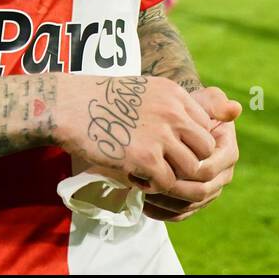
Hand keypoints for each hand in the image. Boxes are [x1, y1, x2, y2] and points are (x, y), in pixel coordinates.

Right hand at [53, 75, 216, 195]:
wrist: (71, 106)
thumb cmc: (104, 100)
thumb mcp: (147, 90)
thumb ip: (173, 106)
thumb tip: (195, 125)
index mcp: (175, 95)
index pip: (207, 126)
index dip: (193, 143)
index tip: (175, 149)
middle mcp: (173, 113)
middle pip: (207, 149)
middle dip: (192, 162)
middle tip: (170, 167)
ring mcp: (160, 136)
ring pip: (192, 169)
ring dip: (175, 177)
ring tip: (154, 175)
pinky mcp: (145, 158)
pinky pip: (167, 183)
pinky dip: (154, 187)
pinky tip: (138, 179)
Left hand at [144, 86, 240, 221]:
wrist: (177, 124)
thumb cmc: (189, 110)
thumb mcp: (201, 101)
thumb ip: (215, 102)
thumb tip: (234, 109)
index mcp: (228, 152)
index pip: (209, 169)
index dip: (187, 170)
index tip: (162, 164)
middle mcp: (223, 174)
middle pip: (201, 191)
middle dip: (174, 190)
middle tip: (149, 183)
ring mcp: (210, 190)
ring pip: (191, 205)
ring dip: (166, 202)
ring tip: (143, 192)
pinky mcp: (196, 201)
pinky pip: (181, 214)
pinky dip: (163, 212)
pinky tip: (145, 205)